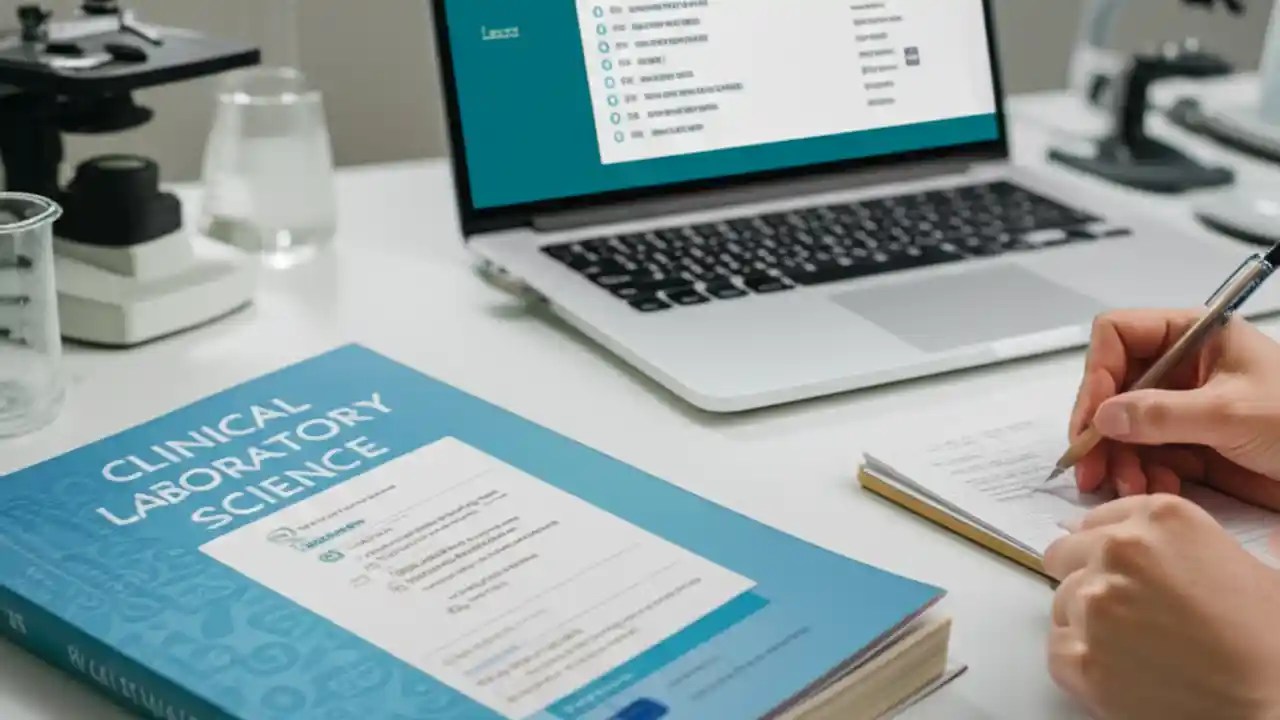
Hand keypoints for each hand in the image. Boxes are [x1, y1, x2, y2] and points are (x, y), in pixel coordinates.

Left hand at [1045, 494, 1279, 719]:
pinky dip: (1080, 661)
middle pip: (1066, 554)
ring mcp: (1095, 605)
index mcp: (1161, 519)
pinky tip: (1120, 670)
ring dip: (1085, 620)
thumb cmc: (1267, 639)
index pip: (1097, 518)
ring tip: (1134, 645)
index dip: (1105, 546)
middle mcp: (1119, 552)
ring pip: (1061, 603)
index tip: (1118, 567)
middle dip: (1087, 576)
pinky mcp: (1081, 657)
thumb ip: (1172, 540)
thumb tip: (1122, 535)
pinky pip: (1057, 649)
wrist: (1273, 705)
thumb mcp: (1236, 559)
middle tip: (1125, 608)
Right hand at [1071, 309, 1279, 510]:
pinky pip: (1146, 454)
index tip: (1093, 418)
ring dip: (1119, 459)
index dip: (1098, 373)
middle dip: (1100, 429)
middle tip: (1089, 469)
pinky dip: (1142, 475)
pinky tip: (1155, 491)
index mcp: (1193, 335)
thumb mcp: (1232, 413)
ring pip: (1124, 427)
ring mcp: (1183, 405)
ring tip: (1127, 488)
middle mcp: (1181, 366)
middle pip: (1113, 386)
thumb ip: (1163, 414)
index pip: (1118, 335)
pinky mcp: (1190, 443)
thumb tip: (1103, 418)